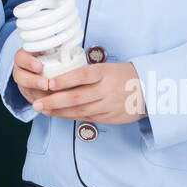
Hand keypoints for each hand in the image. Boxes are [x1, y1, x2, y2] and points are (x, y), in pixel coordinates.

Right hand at [11, 48, 50, 106]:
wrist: (40, 70)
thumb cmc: (46, 57)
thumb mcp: (48, 49)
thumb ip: (54, 47)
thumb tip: (66, 44)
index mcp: (23, 57)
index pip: (21, 58)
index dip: (29, 63)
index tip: (39, 67)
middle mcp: (20, 71)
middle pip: (20, 77)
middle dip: (33, 81)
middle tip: (45, 84)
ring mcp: (23, 84)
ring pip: (26, 91)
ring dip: (38, 95)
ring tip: (50, 97)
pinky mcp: (29, 96)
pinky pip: (33, 101)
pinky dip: (42, 105)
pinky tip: (51, 107)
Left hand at [29, 61, 146, 123]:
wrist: (150, 90)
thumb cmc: (123, 75)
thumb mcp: (107, 68)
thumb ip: (87, 73)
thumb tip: (60, 76)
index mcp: (104, 73)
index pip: (82, 75)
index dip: (64, 80)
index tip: (48, 82)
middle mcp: (105, 90)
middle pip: (76, 97)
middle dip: (53, 101)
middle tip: (37, 103)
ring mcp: (108, 105)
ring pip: (79, 110)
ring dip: (58, 111)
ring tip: (43, 109)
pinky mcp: (109, 117)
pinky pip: (86, 117)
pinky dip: (70, 116)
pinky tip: (58, 114)